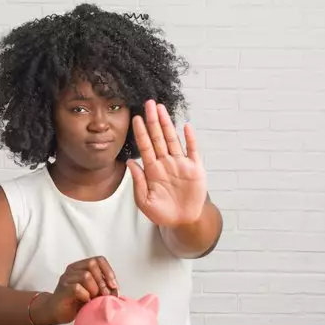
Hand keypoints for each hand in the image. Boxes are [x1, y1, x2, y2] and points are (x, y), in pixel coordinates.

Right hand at [39, 257, 118, 324]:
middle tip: (104, 294)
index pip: (99, 259)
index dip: (108, 271)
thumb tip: (116, 290)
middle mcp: (73, 269)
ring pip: (86, 276)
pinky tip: (85, 302)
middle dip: (102, 280)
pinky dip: (85, 296)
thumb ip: (102, 287)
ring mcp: (67, 278)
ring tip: (93, 299)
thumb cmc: (75, 302)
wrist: (56, 312)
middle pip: (92, 264)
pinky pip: (77, 288)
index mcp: (81, 267)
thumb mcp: (92, 292)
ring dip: (94, 290)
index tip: (113, 285)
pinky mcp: (63, 289)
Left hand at [127, 99, 207, 227]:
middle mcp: (165, 163)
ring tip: (162, 108)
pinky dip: (189, 138)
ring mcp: (180, 164)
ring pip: (172, 139)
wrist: (182, 221)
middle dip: (153, 120)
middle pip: (158, 137)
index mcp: (152, 170)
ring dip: (167, 124)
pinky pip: (192, 150)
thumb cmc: (162, 212)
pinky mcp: (195, 168)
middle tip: (148, 103)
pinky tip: (186, 126)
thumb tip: (129, 163)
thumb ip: (138, 182)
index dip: (140, 132)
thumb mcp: (144, 200)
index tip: (135, 118)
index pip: (145, 146)